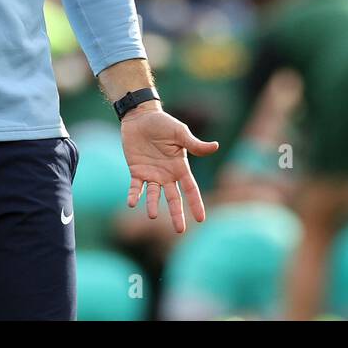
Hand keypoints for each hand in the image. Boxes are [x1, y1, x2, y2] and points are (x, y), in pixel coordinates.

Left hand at [120, 102, 218, 232]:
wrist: (140, 117)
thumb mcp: (180, 133)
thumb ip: (195, 144)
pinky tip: (132, 203)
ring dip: (153, 205)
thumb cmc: (163, 123)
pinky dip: (134, 195)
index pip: (190, 189)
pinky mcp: (136, 171)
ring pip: (153, 195)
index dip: (195, 203)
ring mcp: (151, 174)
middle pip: (173, 198)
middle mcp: (167, 174)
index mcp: (180, 167)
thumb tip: (216, 147)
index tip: (201, 219)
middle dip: (177, 214)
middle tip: (180, 230)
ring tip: (153, 216)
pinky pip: (135, 187)